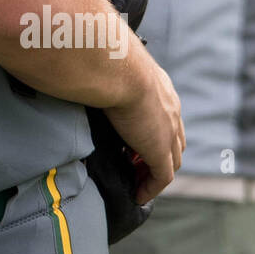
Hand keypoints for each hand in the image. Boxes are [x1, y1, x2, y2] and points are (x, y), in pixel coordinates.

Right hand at [105, 52, 184, 203]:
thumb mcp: (109, 65)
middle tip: (135, 164)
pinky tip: (137, 194)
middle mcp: (170, 109)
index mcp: (159, 86)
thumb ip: (102, 74)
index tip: (133, 141)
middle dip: (158, 155)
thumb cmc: (105, 59)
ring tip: (136, 181)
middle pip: (174, 141)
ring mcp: (168, 131)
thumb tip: (80, 71)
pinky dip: (150, 188)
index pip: (165, 116)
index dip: (153, 131)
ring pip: (170, 161)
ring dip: (153, 172)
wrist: (117, 68)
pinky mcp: (159, 150)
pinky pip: (161, 178)